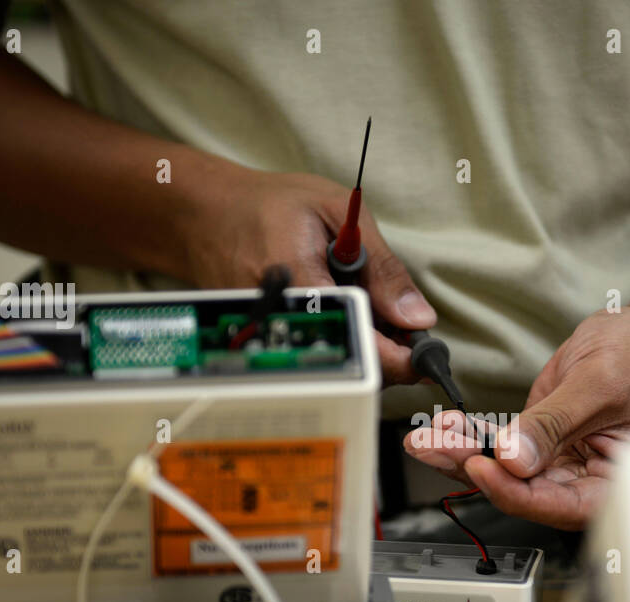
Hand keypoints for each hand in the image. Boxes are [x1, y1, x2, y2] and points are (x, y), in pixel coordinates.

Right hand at [188, 169, 435, 384]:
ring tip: (374, 315)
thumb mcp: (338, 211)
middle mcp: (278, 320)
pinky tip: (347, 319)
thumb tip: (417, 317)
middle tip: (407, 334)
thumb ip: (382, 266)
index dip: (396, 357)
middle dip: (386, 357)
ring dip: (364, 351)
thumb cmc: (271, 204)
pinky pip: (313, 359)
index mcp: (298, 283)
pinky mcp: (265, 346)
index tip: (424, 357)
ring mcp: (267, 338)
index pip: (355, 339)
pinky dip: (340, 345)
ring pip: (331, 368)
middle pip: (346, 365)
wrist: (205, 214)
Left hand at [403, 305, 629, 528]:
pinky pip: (507, 448)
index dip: (517, 493)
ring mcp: (566, 463)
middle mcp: (592, 482)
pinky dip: (474, 437)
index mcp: (620, 484)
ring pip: (509, 472)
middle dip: (475, 469)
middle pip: (527, 492)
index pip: (564, 506)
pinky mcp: (547, 442)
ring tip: (427, 438)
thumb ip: (555, 423)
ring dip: (464, 454)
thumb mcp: (600, 382)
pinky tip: (445, 428)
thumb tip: (514, 460)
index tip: (482, 468)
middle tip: (434, 448)